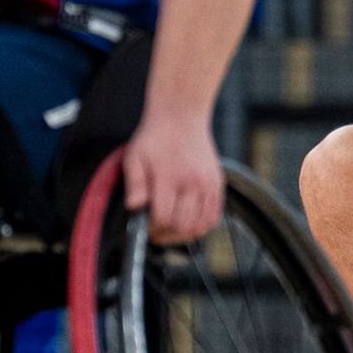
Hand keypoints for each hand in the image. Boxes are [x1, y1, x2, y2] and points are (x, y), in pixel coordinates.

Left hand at [122, 109, 225, 244]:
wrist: (182, 116)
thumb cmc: (155, 137)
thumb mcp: (135, 157)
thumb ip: (134, 184)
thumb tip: (134, 208)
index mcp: (169, 177)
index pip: (164, 217)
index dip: (153, 228)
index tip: (146, 227)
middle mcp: (192, 182)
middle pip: (183, 225)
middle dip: (167, 235)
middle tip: (156, 234)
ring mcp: (208, 184)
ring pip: (201, 225)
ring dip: (185, 235)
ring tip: (172, 233)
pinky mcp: (218, 184)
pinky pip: (215, 216)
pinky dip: (203, 227)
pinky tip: (190, 225)